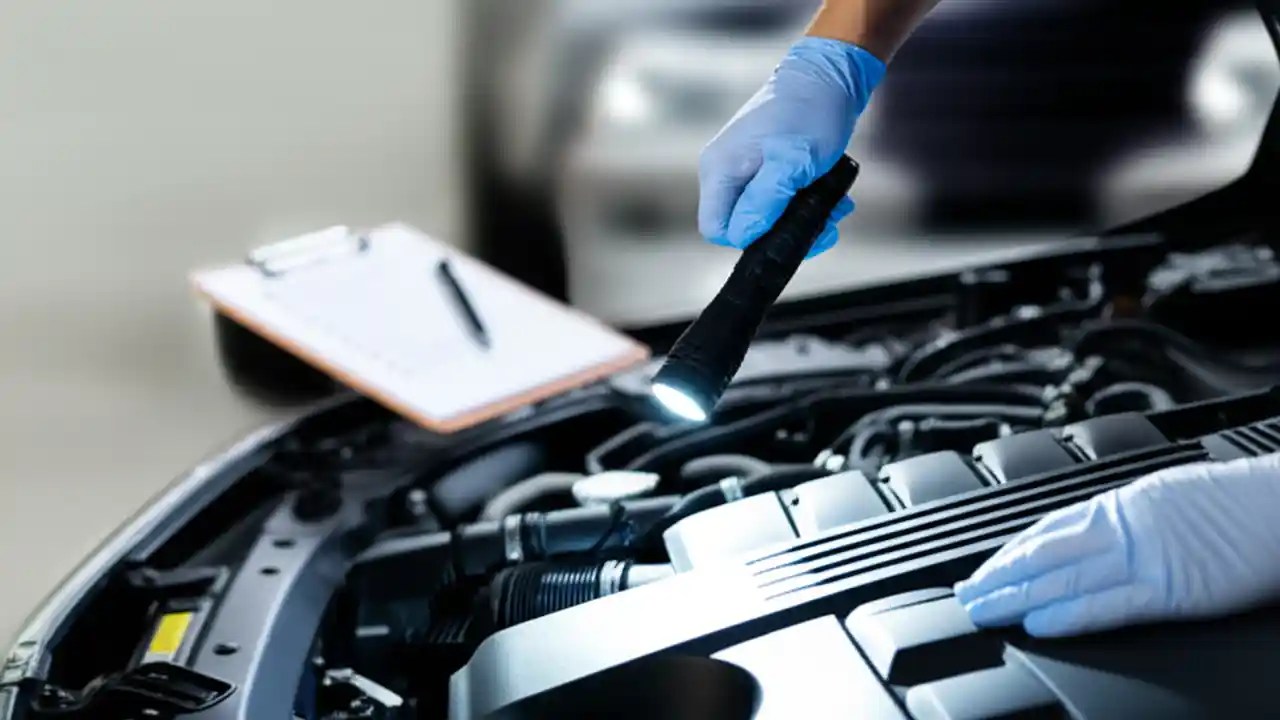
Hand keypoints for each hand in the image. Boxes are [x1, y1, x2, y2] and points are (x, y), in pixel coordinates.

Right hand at [697, 37, 884, 256]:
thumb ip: (764, 202)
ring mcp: (745, 169)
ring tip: (834, 207)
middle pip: (744, 225)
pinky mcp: (765, 167)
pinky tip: (831, 197)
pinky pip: (779, 201)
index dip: (749, 236)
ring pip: (766, 217)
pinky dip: (807, 204)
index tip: (785, 225)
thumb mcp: (791, 162)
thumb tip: (744, 235)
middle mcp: (726, 171)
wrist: (830, 75)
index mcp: (720, 170)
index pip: (717, 228)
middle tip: (823, 220)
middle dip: (784, 230)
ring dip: (804, 219)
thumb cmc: (810, 111)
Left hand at [954, 453, 1279, 636]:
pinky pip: (1106, 606)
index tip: (983, 569)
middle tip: (965, 595)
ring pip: (1060, 579)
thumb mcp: (1163, 497)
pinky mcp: (1168, 590)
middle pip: (1041, 554)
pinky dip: (1067, 615)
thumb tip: (1091, 537)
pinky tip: (1037, 624)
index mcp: (1119, 505)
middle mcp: (1121, 528)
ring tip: (983, 610)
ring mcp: (1142, 558)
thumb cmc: (1236, 502)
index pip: (1046, 529)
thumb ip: (1123, 520)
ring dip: (1015, 597)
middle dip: (998, 576)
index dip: (1009, 552)